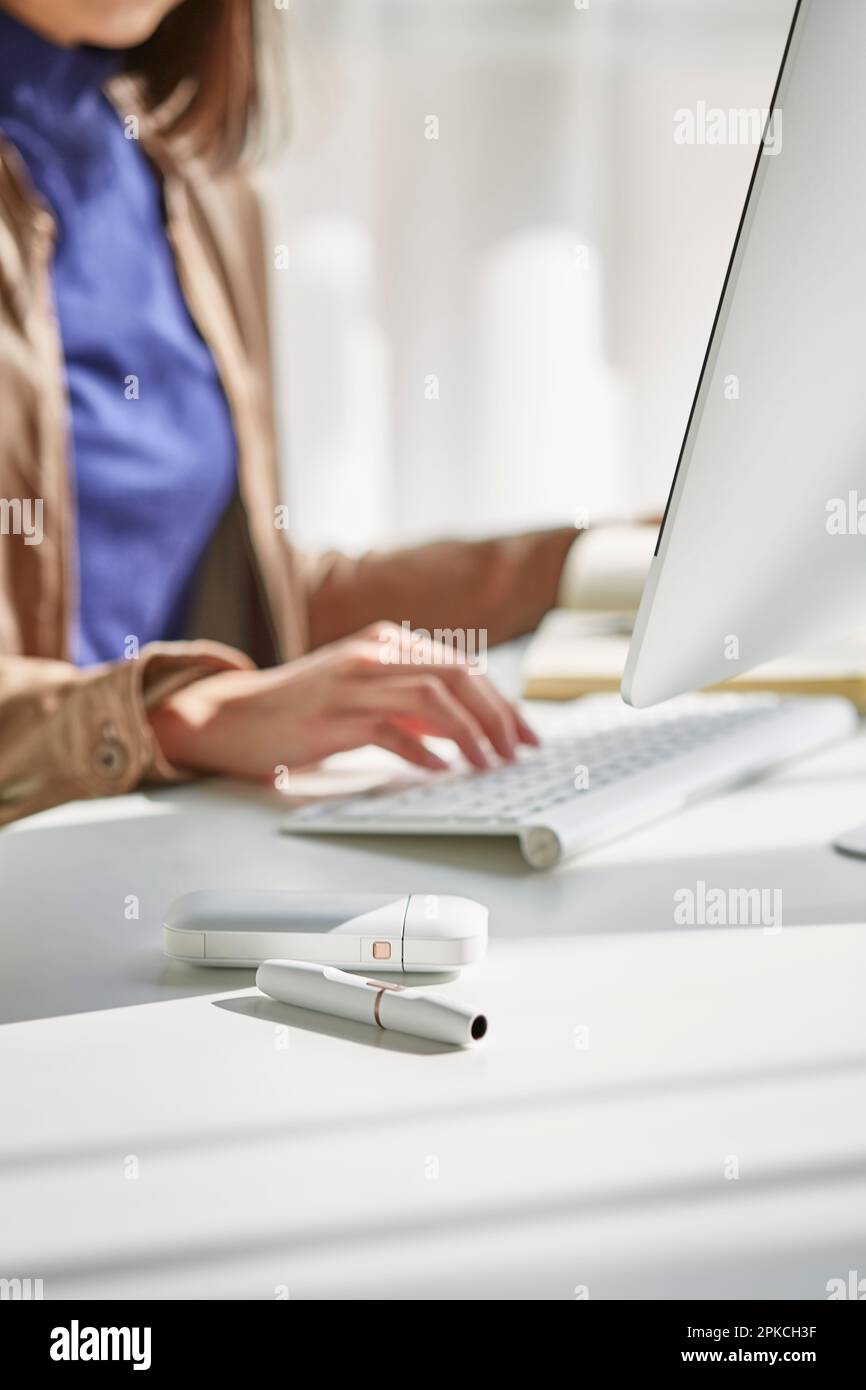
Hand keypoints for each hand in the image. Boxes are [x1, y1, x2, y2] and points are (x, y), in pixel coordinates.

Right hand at [149, 621, 538, 778]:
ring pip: (432, 698)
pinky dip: (422, 752)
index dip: (501, 701)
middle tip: (518, 751)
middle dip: (497, 715)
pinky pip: (391, 731)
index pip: (463, 665)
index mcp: (386, 641)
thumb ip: (411, 700)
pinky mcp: (333, 716)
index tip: (525, 733)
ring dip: (469, 734)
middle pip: (457, 675)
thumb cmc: (303, 708)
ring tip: (488, 764)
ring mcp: (353, 682)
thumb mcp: (365, 689)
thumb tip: (466, 726)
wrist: (233, 715)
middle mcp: (374, 653)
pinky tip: (439, 769)